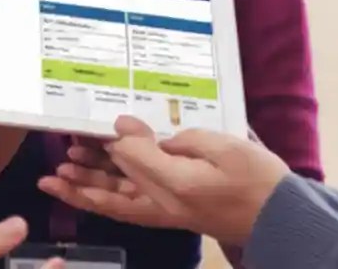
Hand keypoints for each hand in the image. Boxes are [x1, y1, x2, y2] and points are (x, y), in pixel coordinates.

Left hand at [39, 116, 290, 245]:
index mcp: (175, 187)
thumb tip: (133, 130)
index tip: (105, 122)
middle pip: (112, 192)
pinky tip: (96, 186)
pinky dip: (109, 197)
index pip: (131, 161)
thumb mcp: (219, 148)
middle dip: (82, 177)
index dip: (114, 141)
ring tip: (62, 172)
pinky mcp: (174, 212)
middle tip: (58, 162)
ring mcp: (168, 211)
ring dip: (88, 188)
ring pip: (117, 202)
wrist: (279, 216)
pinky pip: (132, 207)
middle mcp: (165, 204)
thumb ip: (175, 141)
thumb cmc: (255, 177)